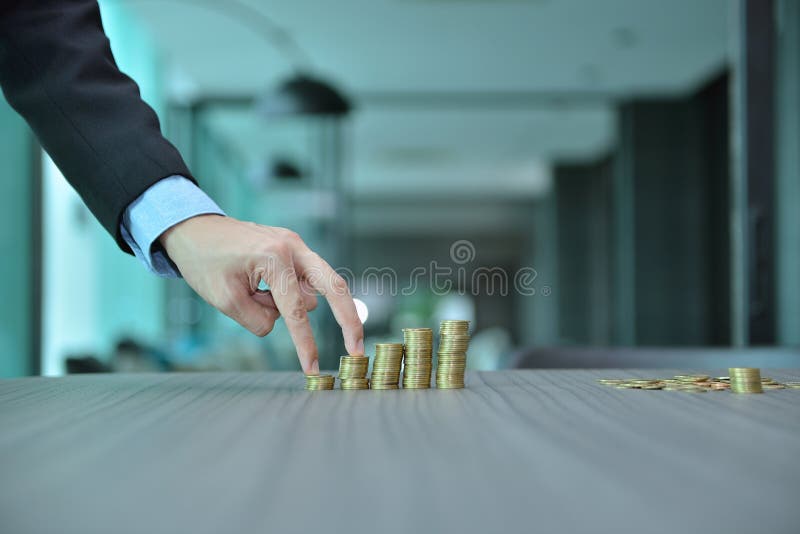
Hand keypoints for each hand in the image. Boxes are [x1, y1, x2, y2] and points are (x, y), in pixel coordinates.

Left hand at [159, 215, 364, 373]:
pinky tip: (258, 286)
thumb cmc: (204, 261)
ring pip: (310, 289)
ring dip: (288, 303)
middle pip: (335, 286)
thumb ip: (259, 319)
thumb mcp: (225, 300)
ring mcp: (295, 244)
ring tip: (249, 291)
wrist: (193, 228)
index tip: (314, 369)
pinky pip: (300, 280)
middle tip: (357, 348)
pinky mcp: (292, 247)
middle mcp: (292, 246)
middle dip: (349, 319)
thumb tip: (282, 322)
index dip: (306, 345)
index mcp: (274, 258)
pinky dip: (286, 293)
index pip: (296, 311)